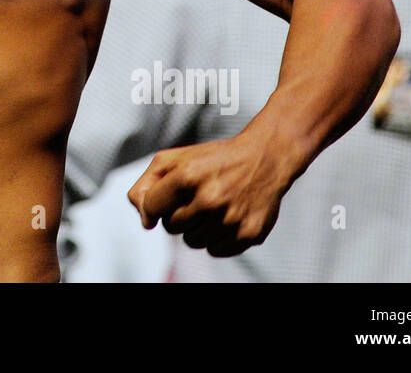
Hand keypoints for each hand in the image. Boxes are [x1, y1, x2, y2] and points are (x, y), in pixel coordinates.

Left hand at [127, 133, 292, 256]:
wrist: (264, 159)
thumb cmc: (213, 159)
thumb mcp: (174, 159)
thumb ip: (146, 185)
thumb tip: (146, 222)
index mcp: (187, 176)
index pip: (151, 208)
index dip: (153, 205)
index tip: (163, 200)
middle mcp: (210, 199)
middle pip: (171, 227)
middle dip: (177, 214)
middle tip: (195, 197)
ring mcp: (231, 219)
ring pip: (192, 242)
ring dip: (196, 228)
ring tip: (212, 207)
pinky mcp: (249, 234)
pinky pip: (215, 250)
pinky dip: (216, 238)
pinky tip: (226, 217)